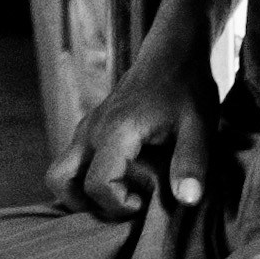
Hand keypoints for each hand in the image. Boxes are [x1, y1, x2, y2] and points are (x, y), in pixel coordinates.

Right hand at [45, 42, 219, 220]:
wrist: (172, 54)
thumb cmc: (186, 89)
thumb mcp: (199, 127)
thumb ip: (192, 163)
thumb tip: (188, 200)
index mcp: (116, 131)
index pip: (97, 184)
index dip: (119, 204)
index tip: (145, 201)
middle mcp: (92, 130)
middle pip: (59, 180)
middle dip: (87, 204)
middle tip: (123, 204)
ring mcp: (86, 127)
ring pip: (60, 171)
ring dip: (81, 192)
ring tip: (118, 196)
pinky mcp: (90, 127)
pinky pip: (71, 160)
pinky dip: (84, 178)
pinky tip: (119, 179)